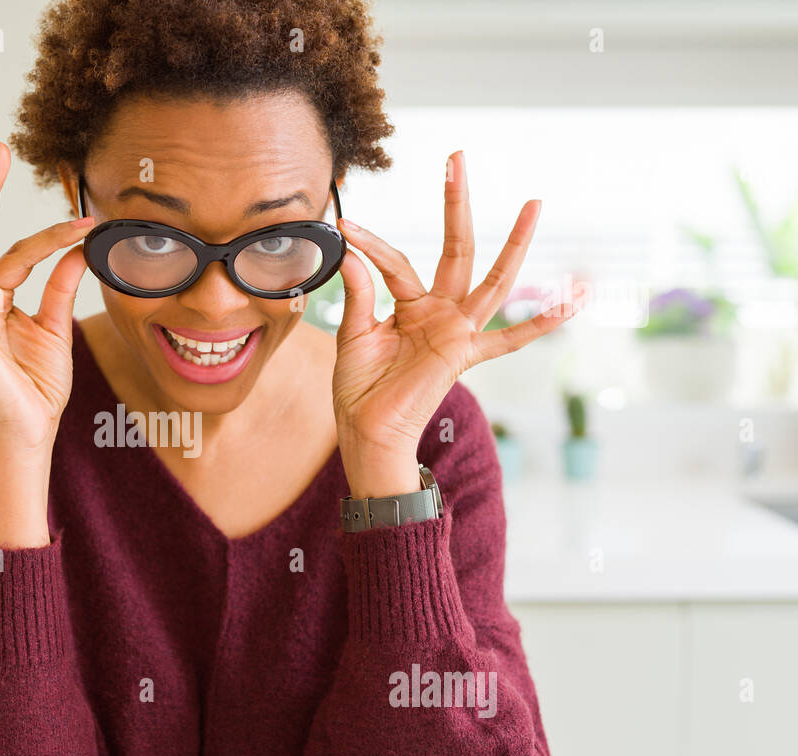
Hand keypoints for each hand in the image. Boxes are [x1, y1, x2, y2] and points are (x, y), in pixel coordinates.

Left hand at [331, 151, 577, 497]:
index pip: (395, 262)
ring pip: (493, 279)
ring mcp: (457, 331)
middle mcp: (440, 312)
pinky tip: (577, 301)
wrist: (367, 432)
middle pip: (456, 247)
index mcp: (411, 306)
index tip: (346, 223)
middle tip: (457, 156)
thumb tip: (351, 253)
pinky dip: (542, 323)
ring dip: (513, 242)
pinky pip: (511, 340)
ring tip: (534, 203)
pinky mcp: (465, 354)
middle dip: (456, 203)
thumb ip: (360, 295)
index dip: (371, 244)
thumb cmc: (360, 390)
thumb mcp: (353, 336)